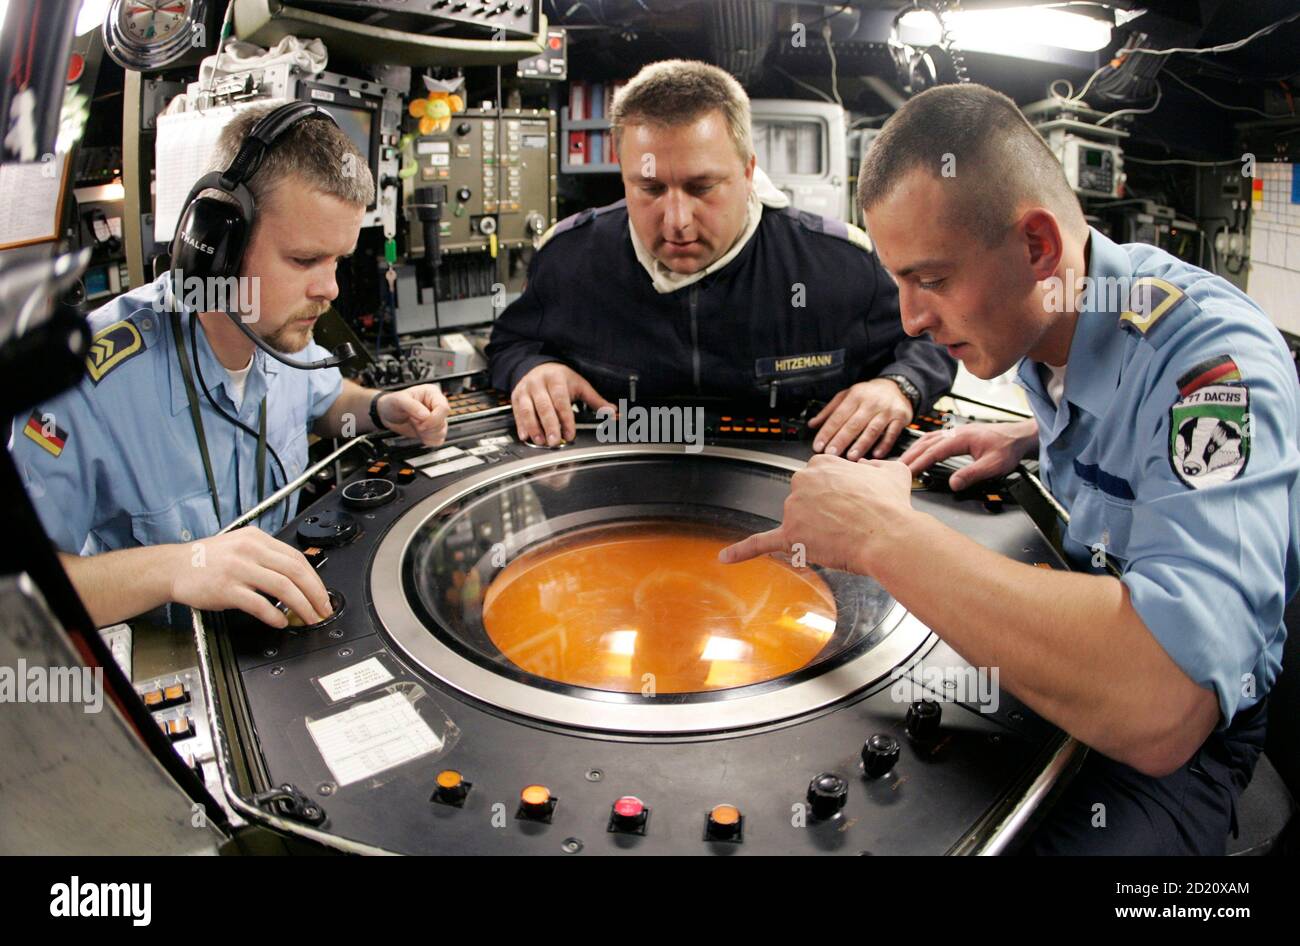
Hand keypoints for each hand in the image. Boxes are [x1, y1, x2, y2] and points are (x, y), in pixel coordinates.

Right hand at [170, 528, 331, 628]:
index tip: (322, 594)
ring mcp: (238, 569)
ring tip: (308, 618)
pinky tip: (280, 622)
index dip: (315, 579)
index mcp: (257, 539)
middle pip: (295, 572)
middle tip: (323, 609)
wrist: (173, 567)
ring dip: (301, 606)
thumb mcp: (240, 546)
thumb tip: (296, 578)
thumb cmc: (208, 560)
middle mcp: (250, 551)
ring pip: (283, 587)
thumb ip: (266, 557)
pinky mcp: (226, 589)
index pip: (297, 558)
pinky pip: (259, 604)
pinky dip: (274, 615)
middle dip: (315, 594)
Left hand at [378, 384, 449, 445]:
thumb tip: (426, 415)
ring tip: (415, 425)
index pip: (443, 408)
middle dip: (427, 426)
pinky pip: (438, 440)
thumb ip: (412, 406)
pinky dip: (428, 440)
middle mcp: (436, 406)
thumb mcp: (399, 400)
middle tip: (414, 422)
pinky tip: (419, 433)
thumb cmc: (392, 403)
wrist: (387, 414)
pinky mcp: (433, 430)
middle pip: (443, 422)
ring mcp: (435, 419)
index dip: (433, 418)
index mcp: (432, 394)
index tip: (421, 423)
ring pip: (441, 432)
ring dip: (427, 433)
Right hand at [512, 362, 614, 445]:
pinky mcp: (516, 397)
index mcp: (556, 379)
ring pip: (528, 410)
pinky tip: (525, 436)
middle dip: (549, 426)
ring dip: (534, 428)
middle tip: (554, 441)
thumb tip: (613, 413)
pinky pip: (517, 413)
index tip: (570, 433)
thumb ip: (596, 401)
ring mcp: (525, 390)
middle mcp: (539, 383)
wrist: (538, 367)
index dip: (566, 419)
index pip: (561, 401)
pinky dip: (521, 426)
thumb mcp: (580, 386)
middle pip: (544, 407)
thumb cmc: (561, 379)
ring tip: (541, 441)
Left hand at [718, 454, 915, 573]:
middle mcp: (803, 482)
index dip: (834, 495)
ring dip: (815, 531)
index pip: (818, 479)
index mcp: (822, 464)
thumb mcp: (891, 472)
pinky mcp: (790, 536)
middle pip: (804, 500)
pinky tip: (726, 557)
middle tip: (847, 523)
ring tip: (842, 536)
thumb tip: (872, 468)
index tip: (846, 502)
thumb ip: (876, 467)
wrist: (888, 535)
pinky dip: (742, 550)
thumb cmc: (890, 508)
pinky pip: (761, 543)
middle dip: (821, 513)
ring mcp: (794, 509)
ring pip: (797, 522)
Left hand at [808, 378, 913, 459]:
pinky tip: (876, 454)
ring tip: (851, 457)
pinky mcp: (901, 418)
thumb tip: (812, 424)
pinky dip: (884, 444)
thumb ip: (829, 411)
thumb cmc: (868, 395)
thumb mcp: (847, 396)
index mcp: (855, 396)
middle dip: (841, 439)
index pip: (838, 416)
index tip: (819, 445)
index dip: (827, 431)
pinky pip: (892, 433)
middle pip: (854, 423)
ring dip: (861, 444)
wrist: (896, 387)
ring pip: (873, 429)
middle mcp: (871, 402)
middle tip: (831, 453)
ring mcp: (887, 410)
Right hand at [899, 419, 1038, 490]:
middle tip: (897, 468)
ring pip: (928, 438)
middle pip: (926, 443)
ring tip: (903, 461)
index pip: (934, 451)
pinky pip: (934, 437)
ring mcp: (956, 431)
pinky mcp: (958, 434)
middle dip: (910, 456)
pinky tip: (919, 450)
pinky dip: (923, 445)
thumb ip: (972, 475)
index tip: (908, 472)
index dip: (920, 463)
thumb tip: (953, 484)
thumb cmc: (1008, 448)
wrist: (1019, 436)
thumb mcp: (993, 465)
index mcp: (962, 438)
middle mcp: (956, 432)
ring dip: (914, 449)